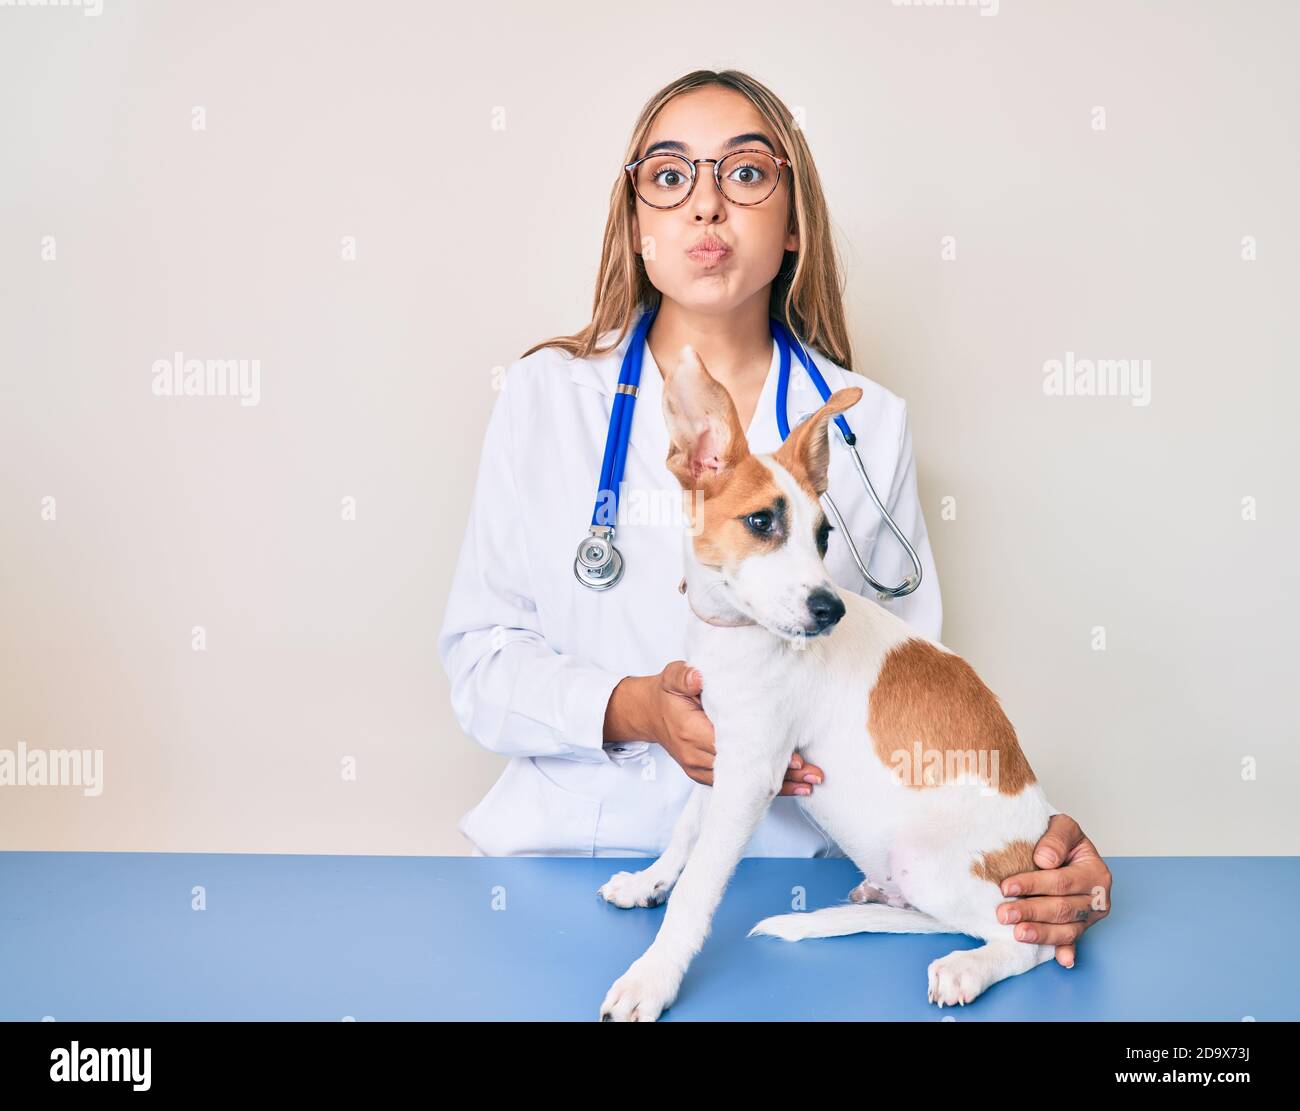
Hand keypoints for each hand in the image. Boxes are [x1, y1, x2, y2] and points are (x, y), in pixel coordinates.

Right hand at [620, 661, 824, 795]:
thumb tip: (698, 676)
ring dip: (777, 785)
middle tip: (813, 775)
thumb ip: (684, 675)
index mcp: (689, 731)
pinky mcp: (704, 773)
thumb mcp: (672, 677)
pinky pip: (736, 785)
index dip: (762, 752)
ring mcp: (698, 768)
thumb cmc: (667, 692)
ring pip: (742, 783)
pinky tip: (791, 787)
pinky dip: (762, 787)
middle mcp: (694, 755)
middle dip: (779, 773)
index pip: (732, 747)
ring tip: (810, 785)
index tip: (792, 757)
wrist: (649, 713)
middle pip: (742, 770)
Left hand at [996, 813, 1111, 967]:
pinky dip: (1067, 952)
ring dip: (1041, 934)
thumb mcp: (1062, 826)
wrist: (1062, 847)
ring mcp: (1089, 917)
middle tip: (1003, 914)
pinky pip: (1073, 942)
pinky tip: (1062, 961)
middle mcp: (1097, 898)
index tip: (1007, 887)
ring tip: (1018, 934)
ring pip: (1067, 930)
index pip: (1062, 882)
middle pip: (1063, 909)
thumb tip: (1045, 859)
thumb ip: (1056, 838)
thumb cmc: (1061, 839)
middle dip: (1031, 912)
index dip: (1034, 885)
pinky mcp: (1080, 928)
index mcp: (1095, 872)